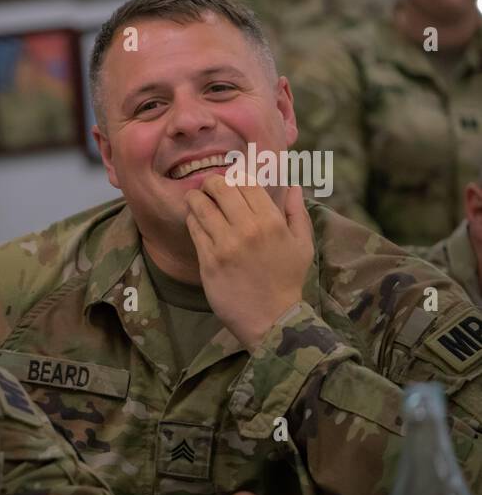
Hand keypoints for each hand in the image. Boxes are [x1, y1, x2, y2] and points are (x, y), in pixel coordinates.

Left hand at [185, 176, 312, 349]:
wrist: (271, 318)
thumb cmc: (287, 280)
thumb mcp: (303, 245)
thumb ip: (297, 212)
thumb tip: (293, 185)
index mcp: (271, 221)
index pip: (246, 182)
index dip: (234, 176)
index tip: (229, 179)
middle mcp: (247, 229)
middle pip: (220, 189)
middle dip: (211, 183)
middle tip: (208, 186)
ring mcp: (225, 245)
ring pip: (201, 207)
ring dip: (196, 198)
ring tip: (195, 199)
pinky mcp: (208, 260)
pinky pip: (194, 230)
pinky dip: (192, 220)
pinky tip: (194, 220)